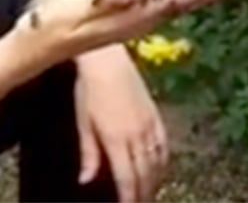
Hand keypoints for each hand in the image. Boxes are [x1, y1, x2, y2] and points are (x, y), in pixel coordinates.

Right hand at [13, 0, 228, 71]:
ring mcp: (125, 23)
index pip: (171, 2)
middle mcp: (132, 23)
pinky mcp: (117, 21)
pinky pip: (152, 6)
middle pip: (175, 4)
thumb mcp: (73, 12)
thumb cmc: (49, 26)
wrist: (33, 45)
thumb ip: (103, 0)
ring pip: (166, 6)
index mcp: (127, 18)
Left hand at [74, 45, 168, 201]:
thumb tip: (87, 180)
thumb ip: (89, 154)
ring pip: (157, 161)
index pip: (127, 177)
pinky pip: (163, 144)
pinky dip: (163, 161)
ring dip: (155, 181)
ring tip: (150, 193)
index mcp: (117, 138)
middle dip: (143, 194)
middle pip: (145, 173)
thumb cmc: (89, 89)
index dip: (130, 197)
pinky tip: (160, 168)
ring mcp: (149, 124)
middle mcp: (137, 134)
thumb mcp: (84, 122)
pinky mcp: (155, 114)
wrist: (108, 59)